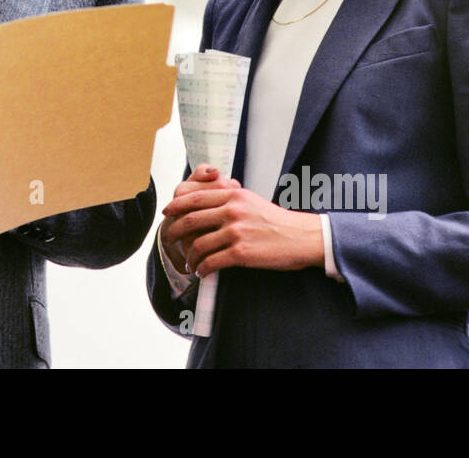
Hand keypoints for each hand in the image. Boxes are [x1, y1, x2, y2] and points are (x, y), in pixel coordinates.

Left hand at [161, 171, 323, 276]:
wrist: (301, 237)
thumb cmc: (276, 220)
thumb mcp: (251, 199)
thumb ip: (228, 198)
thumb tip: (205, 202)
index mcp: (232, 195)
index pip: (194, 197)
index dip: (176, 206)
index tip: (167, 213)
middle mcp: (232, 210)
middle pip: (190, 220)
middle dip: (174, 231)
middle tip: (169, 239)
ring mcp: (236, 231)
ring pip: (198, 244)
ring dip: (189, 256)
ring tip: (189, 263)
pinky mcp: (241, 253)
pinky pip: (211, 262)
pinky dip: (202, 269)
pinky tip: (202, 272)